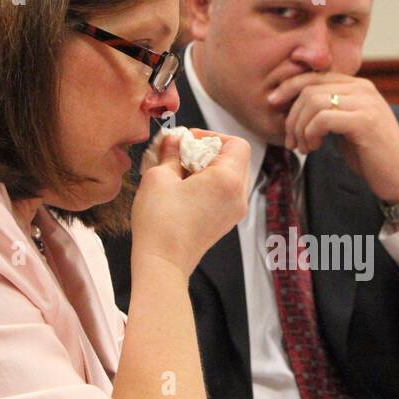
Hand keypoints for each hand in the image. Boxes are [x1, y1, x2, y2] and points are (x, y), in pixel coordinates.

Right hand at [129, 130, 249, 277]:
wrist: (163, 263)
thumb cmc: (161, 222)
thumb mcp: (159, 176)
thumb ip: (170, 152)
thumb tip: (172, 140)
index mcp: (228, 180)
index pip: (237, 144)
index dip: (213, 136)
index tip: (189, 140)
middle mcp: (239, 196)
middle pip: (237, 159)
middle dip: (211, 151)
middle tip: (184, 154)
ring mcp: (235, 212)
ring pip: (232, 176)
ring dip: (210, 168)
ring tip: (182, 172)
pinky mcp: (226, 222)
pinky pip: (226, 193)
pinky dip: (211, 185)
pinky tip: (185, 189)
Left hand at [268, 72, 398, 203]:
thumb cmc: (372, 157)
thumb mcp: (347, 128)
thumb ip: (329, 112)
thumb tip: (296, 107)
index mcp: (359, 87)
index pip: (315, 76)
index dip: (289, 87)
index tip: (274, 104)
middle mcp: (364, 89)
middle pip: (310, 88)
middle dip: (292, 115)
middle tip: (291, 141)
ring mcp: (366, 103)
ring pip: (313, 101)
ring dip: (300, 128)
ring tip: (304, 147)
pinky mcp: (365, 121)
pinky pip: (323, 118)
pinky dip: (311, 133)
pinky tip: (315, 148)